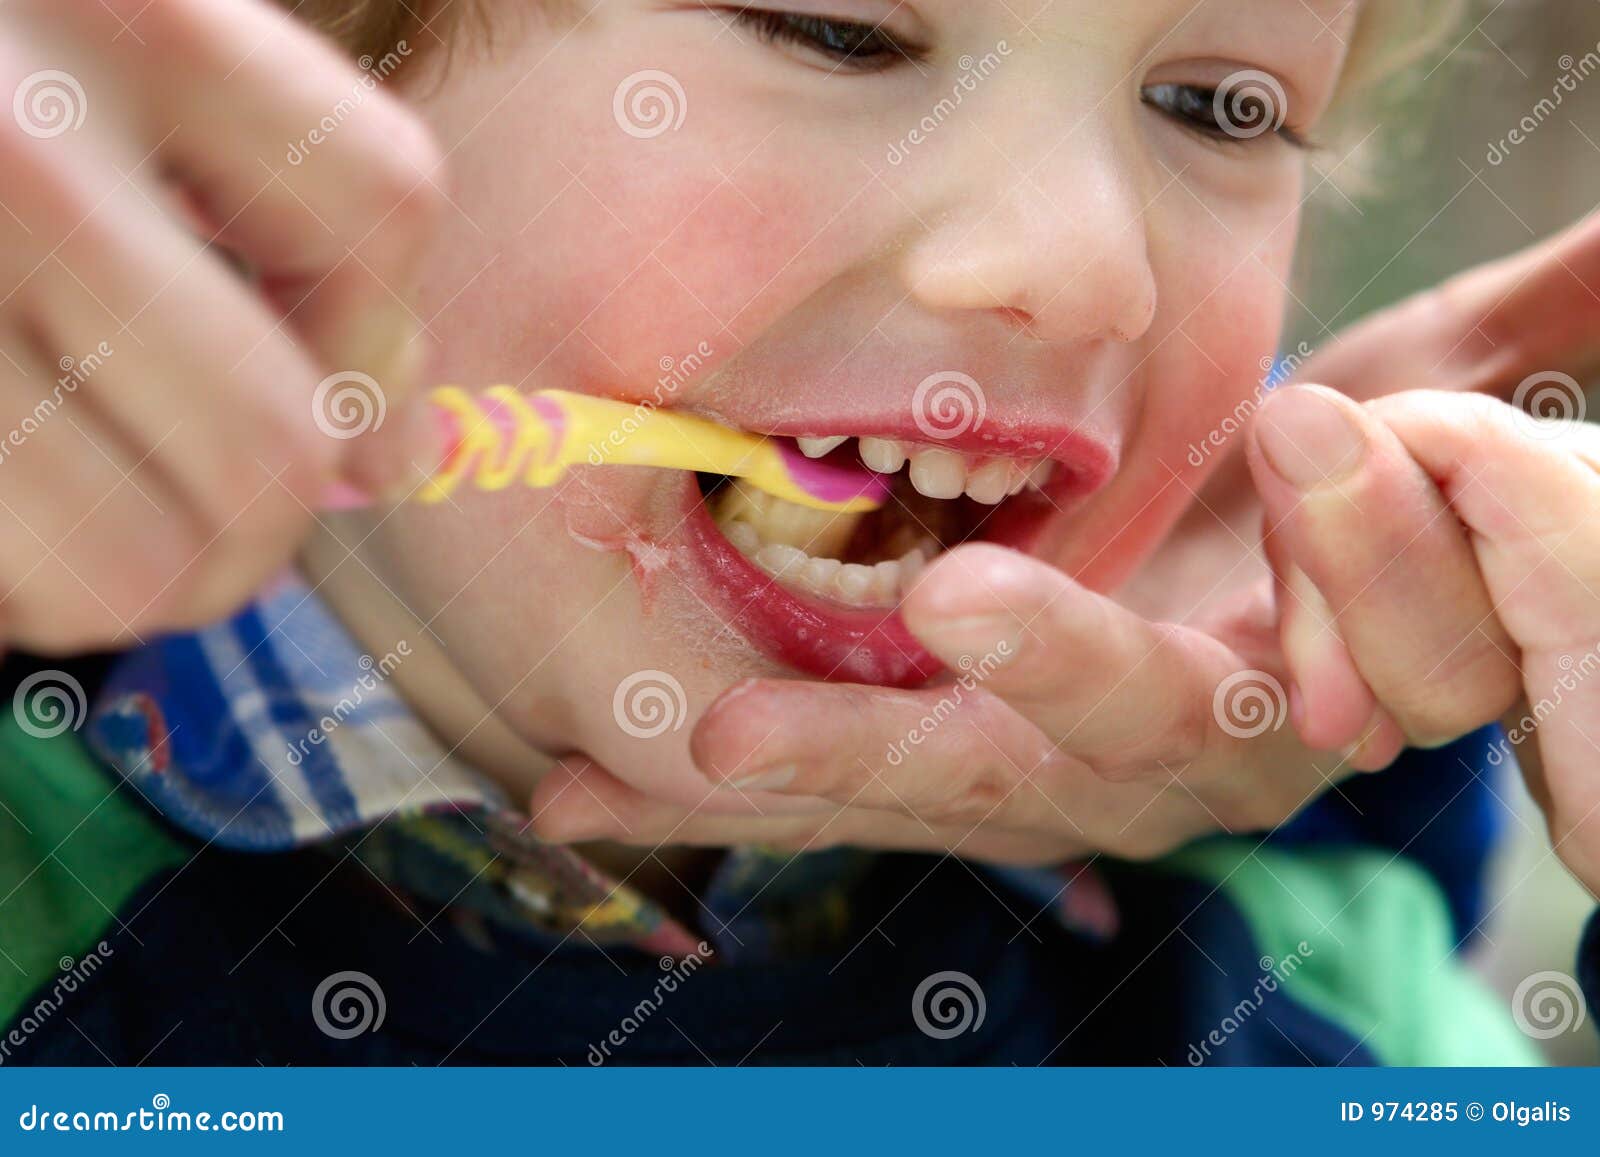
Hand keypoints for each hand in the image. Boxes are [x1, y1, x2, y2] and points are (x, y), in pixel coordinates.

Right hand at [0, 0, 440, 652]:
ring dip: (135, 576)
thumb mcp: (108, 52)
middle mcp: (9, 141)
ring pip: (133, 565)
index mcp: (126, 6)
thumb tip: (396, 458)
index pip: (378, 204)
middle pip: (271, 443)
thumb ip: (268, 212)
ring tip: (74, 511)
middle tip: (197, 506)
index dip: (371, 329)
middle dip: (256, 516)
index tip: (320, 372)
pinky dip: (13, 588)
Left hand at [528, 215, 1599, 867]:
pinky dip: (725, 798)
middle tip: (956, 603)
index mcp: (1336, 664)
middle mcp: (1201, 741)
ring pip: (959, 790)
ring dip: (831, 765)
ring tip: (696, 745)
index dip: (1370, 552)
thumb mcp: (1427, 407)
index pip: (1378, 645)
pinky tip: (584, 791)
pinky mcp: (960, 782)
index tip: (1335, 417)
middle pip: (1135, 734)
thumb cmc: (1330, 500)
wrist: (1263, 597)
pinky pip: (847, 800)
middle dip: (1056, 671)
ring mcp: (1067, 777)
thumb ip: (1514, 345)